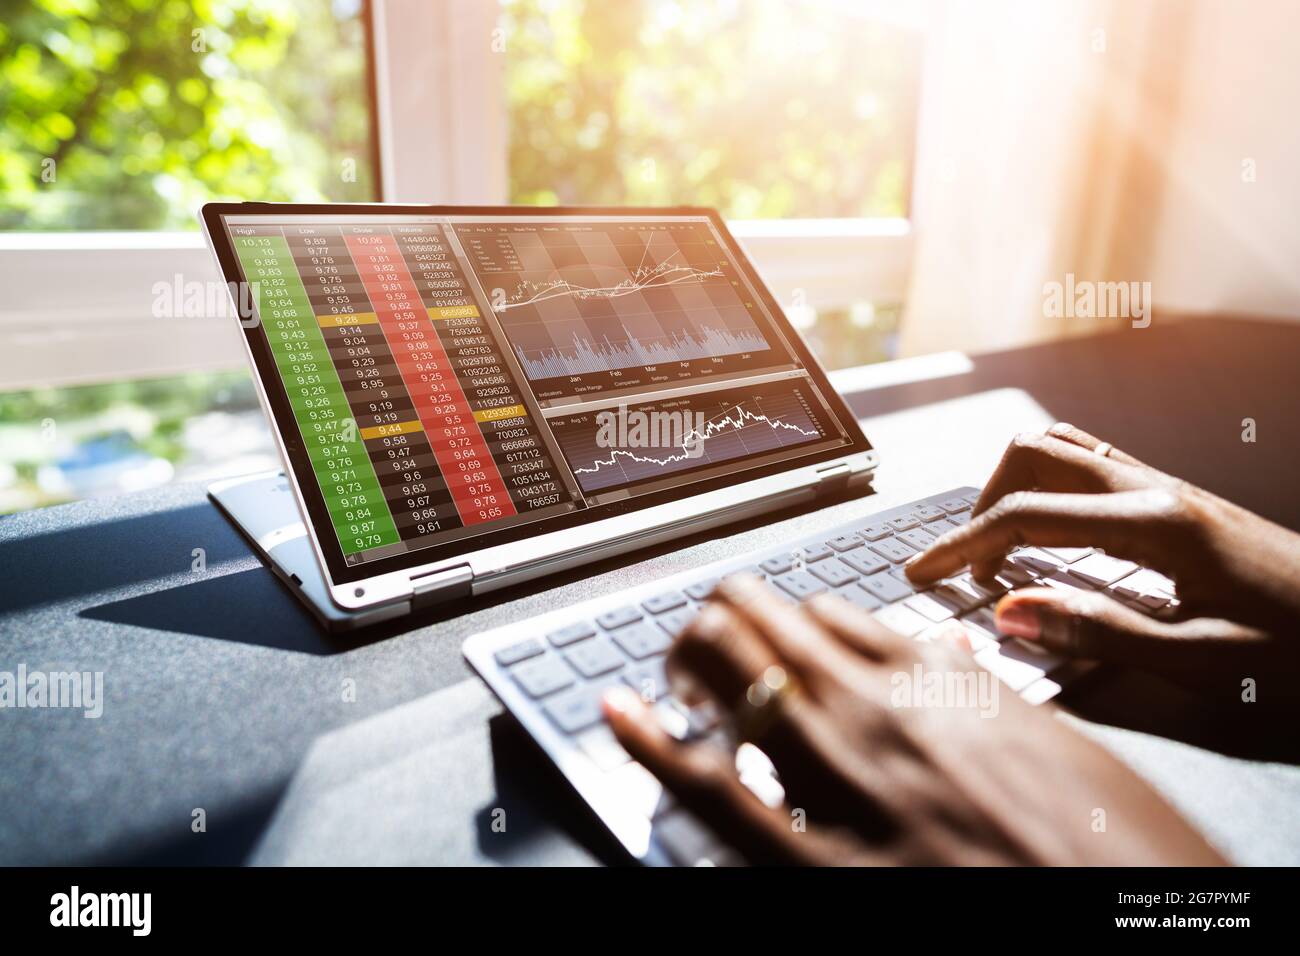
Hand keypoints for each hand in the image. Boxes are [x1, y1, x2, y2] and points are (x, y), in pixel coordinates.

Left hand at [603, 575, 1224, 864]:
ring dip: (689, 658)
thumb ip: (986, 698)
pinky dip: (655, 745)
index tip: (771, 627)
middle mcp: (890, 716)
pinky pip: (716, 790)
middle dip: (723, 619)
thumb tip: (940, 662)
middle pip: (771, 622)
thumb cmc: (1115, 851)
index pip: (837, 615)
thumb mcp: (1061, 750)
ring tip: (670, 667)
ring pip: (734, 673)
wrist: (1131, 921)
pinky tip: (621, 716)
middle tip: (704, 638)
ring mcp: (851, 783)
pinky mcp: (821, 864)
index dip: (789, 618)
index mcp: (952, 685)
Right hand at [905, 423, 1299, 704]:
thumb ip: (1102, 634)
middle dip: (980, 503)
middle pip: (1034, 455)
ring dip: (1014, 486)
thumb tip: (1009, 614)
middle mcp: (1156, 490)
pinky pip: (1091, 465)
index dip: (962, 545)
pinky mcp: (1177, 499)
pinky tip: (1050, 534)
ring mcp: (1168, 487)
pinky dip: (1047, 487)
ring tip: (999, 547)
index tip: (921, 573)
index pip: (1026, 517)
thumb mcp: (1205, 660)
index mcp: (1155, 524)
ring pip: (1062, 448)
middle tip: (965, 565)